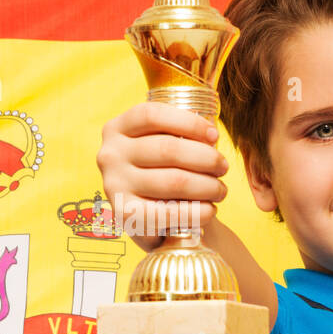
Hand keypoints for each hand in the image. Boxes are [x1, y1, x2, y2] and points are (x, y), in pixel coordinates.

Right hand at [95, 101, 230, 253]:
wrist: (145, 218)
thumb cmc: (159, 172)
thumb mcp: (157, 144)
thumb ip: (175, 133)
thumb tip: (211, 136)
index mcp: (116, 129)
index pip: (151, 115)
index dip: (188, 122)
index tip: (215, 135)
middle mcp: (110, 155)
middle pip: (167, 148)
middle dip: (206, 158)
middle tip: (223, 167)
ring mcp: (114, 185)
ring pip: (173, 180)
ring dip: (207, 186)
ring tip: (220, 190)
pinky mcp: (125, 215)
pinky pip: (169, 212)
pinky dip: (196, 211)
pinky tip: (209, 210)